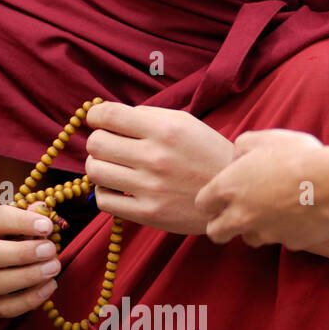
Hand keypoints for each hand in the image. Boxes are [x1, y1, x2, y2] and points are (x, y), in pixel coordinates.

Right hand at [0, 205, 60, 316]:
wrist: (4, 264)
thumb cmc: (17, 237)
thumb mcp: (24, 221)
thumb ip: (34, 214)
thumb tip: (42, 209)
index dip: (21, 222)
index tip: (47, 226)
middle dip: (22, 254)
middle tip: (50, 250)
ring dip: (27, 277)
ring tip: (53, 268)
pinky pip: (2, 307)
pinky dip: (28, 300)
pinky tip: (49, 287)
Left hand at [84, 103, 234, 234]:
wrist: (233, 194)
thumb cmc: (204, 153)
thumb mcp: (184, 123)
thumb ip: (146, 116)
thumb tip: (107, 115)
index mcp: (164, 129)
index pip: (108, 115)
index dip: (95, 116)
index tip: (97, 120)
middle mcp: (155, 157)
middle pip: (96, 143)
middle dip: (98, 142)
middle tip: (109, 146)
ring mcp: (151, 188)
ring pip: (94, 171)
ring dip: (98, 166)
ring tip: (112, 167)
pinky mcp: (149, 214)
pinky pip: (103, 201)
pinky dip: (104, 192)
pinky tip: (117, 188)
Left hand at [196, 129, 328, 249]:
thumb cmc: (295, 155)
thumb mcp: (262, 139)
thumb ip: (241, 148)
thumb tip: (237, 160)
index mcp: (227, 189)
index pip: (202, 204)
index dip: (210, 201)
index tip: (220, 199)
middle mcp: (240, 216)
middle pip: (216, 233)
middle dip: (221, 227)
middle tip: (234, 217)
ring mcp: (266, 233)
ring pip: (251, 239)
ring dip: (256, 229)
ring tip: (274, 212)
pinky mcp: (291, 243)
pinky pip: (285, 240)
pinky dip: (289, 231)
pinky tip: (301, 215)